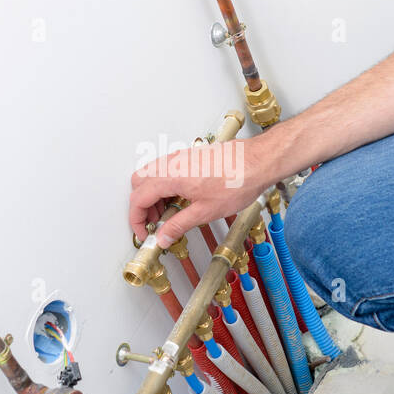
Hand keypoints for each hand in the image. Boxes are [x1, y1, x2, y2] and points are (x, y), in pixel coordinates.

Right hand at [128, 136, 274, 247]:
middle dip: (142, 206)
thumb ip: (178, 225)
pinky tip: (179, 200)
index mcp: (170, 177)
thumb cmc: (237, 181)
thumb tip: (163, 237)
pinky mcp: (189, 157)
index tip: (143, 233)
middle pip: (139, 184)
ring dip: (153, 196)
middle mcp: (171, 163)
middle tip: (154, 224)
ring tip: (168, 215)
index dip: (136, 220)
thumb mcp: (205, 211)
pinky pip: (166, 170)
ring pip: (151, 175)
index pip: (138, 199)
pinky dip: (164, 186)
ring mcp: (180, 157)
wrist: (257, 162)